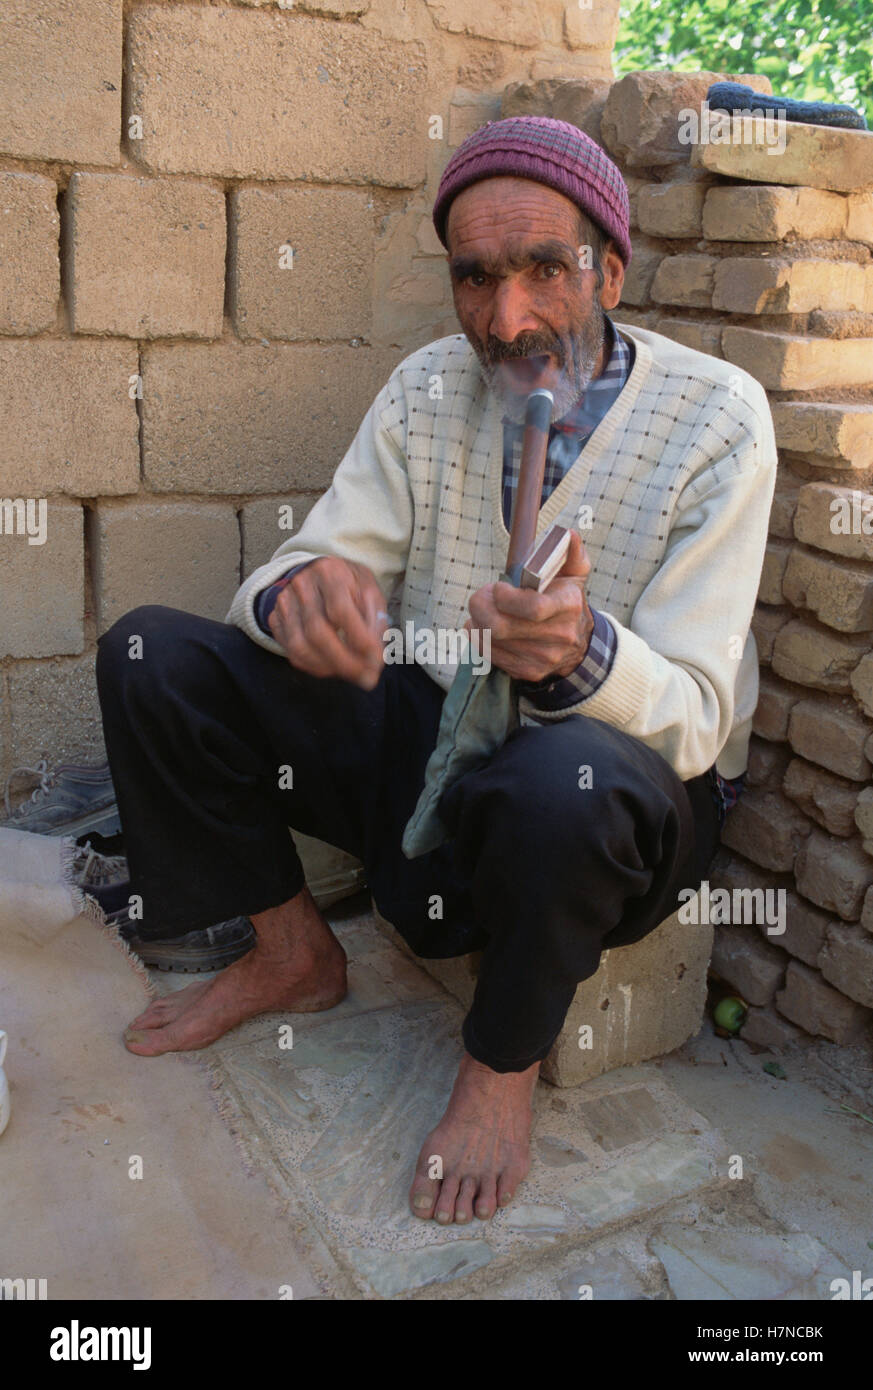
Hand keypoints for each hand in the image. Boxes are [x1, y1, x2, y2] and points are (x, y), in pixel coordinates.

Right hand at [268, 556, 387, 689]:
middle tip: (366, 678)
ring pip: (300, 646)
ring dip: (329, 668)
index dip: (358, 639)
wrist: (317, 574)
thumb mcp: (370, 592)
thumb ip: (375, 621)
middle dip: (344, 662)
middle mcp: (301, 584)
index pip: (340, 610)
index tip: (376, 660)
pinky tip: (333, 668)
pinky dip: (314, 667)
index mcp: (330, 572)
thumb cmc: (350, 585)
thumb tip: (374, 658)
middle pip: (317, 632)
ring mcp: (284, 602)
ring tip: (352, 674)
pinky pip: (291, 652)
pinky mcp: (275, 619)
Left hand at [464, 530, 593, 682]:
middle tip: (480, 596)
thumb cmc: (568, 602)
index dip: (506, 598)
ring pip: (492, 641)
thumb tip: (567, 535)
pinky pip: (491, 655)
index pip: (534, 608)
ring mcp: (543, 658)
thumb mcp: (574, 575)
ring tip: (480, 610)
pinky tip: (481, 627)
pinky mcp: (528, 672)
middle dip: (481, 607)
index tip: (498, 587)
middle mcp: (558, 636)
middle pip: (503, 627)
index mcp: (568, 606)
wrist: (579, 646)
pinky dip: (479, 639)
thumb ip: (570, 553)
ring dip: (477, 622)